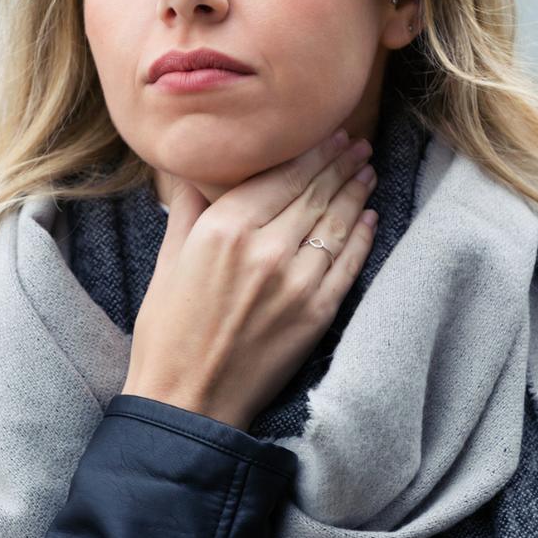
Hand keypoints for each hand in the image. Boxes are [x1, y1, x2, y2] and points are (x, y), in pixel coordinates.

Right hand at [121, 129, 377, 430]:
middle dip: (340, 164)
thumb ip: (189, 209)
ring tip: (368, 171)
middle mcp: (265, 248)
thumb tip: (197, 172)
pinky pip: (349, 263)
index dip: (311, 152)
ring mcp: (296, 281)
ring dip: (356, 192)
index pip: (280, 175)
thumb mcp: (168, 260)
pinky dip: (362, 236)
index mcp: (223, 228)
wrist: (187, 401)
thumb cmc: (167, 331)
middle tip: (357, 146)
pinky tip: (370, 216)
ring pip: (337, 222)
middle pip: (314, 192)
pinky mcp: (317, 314)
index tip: (329, 136)